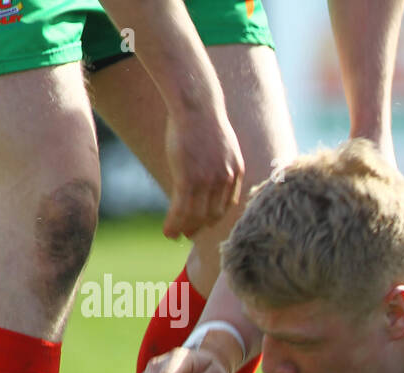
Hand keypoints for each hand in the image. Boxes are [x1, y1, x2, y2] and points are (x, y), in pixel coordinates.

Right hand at [162, 104, 243, 238]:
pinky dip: (174, 223)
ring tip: (173, 236)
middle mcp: (225, 180)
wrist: (197, 104)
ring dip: (184, 229)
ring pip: (196, 215)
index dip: (214, 216)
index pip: (227, 204)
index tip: (204, 223)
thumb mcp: (221, 143)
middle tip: (188, 234)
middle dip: (200, 226)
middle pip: (213, 214)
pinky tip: (167, 230)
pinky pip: (182, 209)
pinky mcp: (189, 179)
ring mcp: (208, 181)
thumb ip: (219, 161)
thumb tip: (208, 169)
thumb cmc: (203, 117)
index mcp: (236, 172)